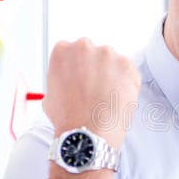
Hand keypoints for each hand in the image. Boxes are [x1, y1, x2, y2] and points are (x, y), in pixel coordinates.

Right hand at [43, 38, 140, 178]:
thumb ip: (61, 77)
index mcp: (63, 50)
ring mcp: (108, 54)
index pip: (71, 51)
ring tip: (105, 98)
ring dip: (111, 75)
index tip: (80, 79)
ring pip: (111, 62)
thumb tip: (68, 80)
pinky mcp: (127, 65)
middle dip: (94, 69)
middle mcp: (85, 47)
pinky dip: (126, 83)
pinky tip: (116, 99)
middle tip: (93, 90)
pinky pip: (128, 71)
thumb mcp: (50, 94)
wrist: (88, 132)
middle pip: (92, 53)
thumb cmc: (68, 117)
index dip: (76, 68)